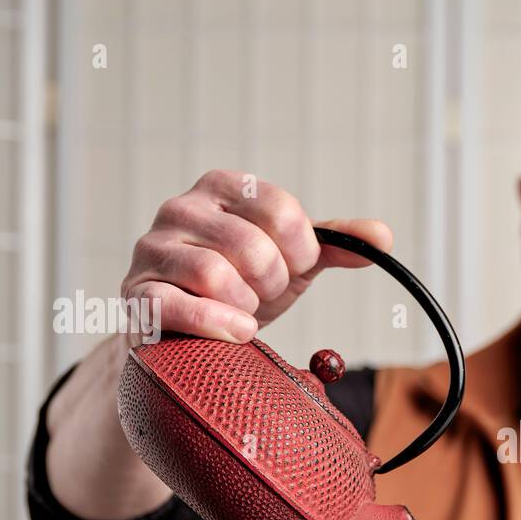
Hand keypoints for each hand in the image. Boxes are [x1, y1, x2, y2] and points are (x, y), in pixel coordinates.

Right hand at [119, 169, 392, 345]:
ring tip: (244, 312)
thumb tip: (382, 237)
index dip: (301, 251)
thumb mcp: (294, 259)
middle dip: (273, 282)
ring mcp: (153, 250)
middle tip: (265, 295)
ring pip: (215, 274)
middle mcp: (182, 208)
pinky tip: (237, 332)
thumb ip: (336, 244)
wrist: (194, 330)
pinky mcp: (137, 294)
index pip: (281, 210)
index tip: (295, 269)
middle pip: (252, 244)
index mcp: (224, 187)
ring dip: (246, 305)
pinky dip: (217, 325)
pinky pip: (176, 307)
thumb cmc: (246, 285)